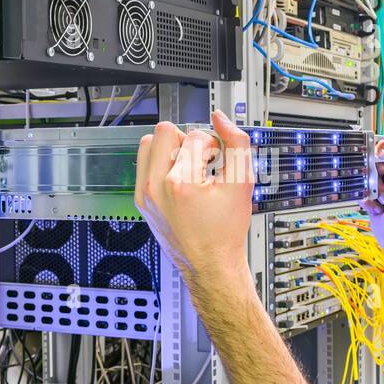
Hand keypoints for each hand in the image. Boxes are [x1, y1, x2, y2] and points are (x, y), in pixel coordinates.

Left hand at [134, 110, 254, 282]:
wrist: (211, 264)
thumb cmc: (226, 231)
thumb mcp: (242, 184)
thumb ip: (237, 143)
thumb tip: (221, 119)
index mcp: (181, 183)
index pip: (195, 136)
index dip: (214, 144)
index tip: (219, 160)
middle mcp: (156, 187)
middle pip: (165, 131)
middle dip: (187, 141)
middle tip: (202, 161)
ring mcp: (144, 194)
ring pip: (148, 143)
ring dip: (169, 148)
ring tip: (188, 168)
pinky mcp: (140, 200)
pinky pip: (143, 164)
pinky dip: (161, 164)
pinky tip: (179, 180)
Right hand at [360, 124, 383, 289]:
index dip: (382, 152)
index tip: (380, 158)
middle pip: (375, 164)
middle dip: (375, 173)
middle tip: (382, 181)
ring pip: (367, 179)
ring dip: (372, 189)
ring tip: (382, 198)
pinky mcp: (375, 203)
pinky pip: (363, 195)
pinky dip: (367, 201)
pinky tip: (377, 206)